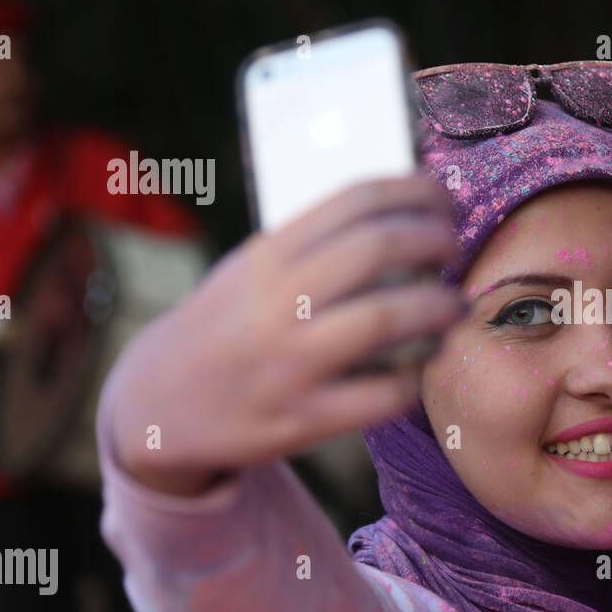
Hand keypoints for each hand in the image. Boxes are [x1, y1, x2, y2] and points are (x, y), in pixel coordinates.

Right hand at [107, 176, 462, 495]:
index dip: (414, 191)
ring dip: (438, 306)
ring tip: (454, 306)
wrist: (157, 405)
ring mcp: (288, 363)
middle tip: (454, 248)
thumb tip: (404, 210)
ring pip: (385, 318)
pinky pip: (382, 393)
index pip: (354, 200)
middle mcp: (276, 303)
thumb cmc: (226, 327)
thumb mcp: (251, 270)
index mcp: (267, 256)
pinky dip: (416, 374)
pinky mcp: (302, 419)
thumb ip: (314, 244)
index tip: (443, 198)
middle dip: (434, 241)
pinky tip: (423, 362)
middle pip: (376, 249)